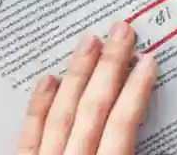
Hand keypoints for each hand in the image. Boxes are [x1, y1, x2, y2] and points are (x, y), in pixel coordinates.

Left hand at [15, 22, 157, 154]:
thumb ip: (135, 150)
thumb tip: (144, 118)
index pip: (122, 125)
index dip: (136, 91)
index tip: (147, 62)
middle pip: (93, 108)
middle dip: (109, 67)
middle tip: (120, 33)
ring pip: (62, 113)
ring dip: (77, 74)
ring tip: (89, 42)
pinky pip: (29, 134)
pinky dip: (39, 105)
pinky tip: (48, 80)